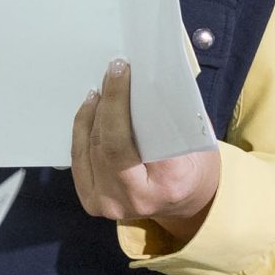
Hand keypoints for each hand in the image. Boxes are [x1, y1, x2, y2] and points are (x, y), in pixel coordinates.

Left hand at [71, 58, 222, 244]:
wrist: (183, 203)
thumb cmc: (192, 165)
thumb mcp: (195, 141)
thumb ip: (169, 118)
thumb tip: (140, 82)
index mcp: (171, 183)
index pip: (144, 137)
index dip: (125, 101)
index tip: (124, 71)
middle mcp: (137, 200)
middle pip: (111, 144)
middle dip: (109, 101)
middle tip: (114, 71)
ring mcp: (110, 204)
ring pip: (91, 148)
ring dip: (94, 112)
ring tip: (102, 86)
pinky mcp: (92, 201)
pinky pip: (79, 158)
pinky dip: (82, 129)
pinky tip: (90, 107)